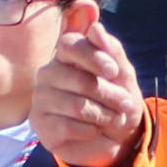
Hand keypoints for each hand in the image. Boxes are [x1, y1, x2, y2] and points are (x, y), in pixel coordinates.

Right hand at [32, 16, 149, 166]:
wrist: (114, 138)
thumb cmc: (115, 100)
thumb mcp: (122, 74)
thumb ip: (111, 50)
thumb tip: (96, 28)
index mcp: (65, 56)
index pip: (69, 44)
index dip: (93, 56)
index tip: (113, 71)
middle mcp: (48, 74)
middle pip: (77, 79)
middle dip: (109, 94)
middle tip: (125, 104)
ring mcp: (41, 99)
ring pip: (75, 105)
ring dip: (104, 115)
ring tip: (114, 119)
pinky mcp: (40, 125)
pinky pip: (67, 126)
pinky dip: (90, 131)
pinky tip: (94, 130)